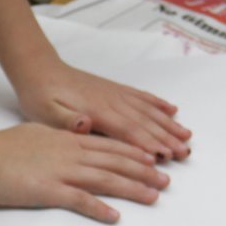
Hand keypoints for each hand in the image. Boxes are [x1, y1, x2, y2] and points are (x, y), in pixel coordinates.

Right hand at [0, 124, 170, 222]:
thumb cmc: (1, 147)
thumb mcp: (37, 132)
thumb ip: (59, 135)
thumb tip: (73, 135)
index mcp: (68, 139)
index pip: (109, 145)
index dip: (133, 152)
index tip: (152, 157)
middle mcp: (71, 153)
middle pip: (115, 161)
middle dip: (143, 170)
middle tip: (165, 179)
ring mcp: (62, 171)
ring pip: (106, 178)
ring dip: (133, 187)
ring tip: (154, 195)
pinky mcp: (50, 190)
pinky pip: (81, 200)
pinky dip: (100, 208)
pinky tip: (116, 216)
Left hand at [14, 61, 191, 162]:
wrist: (38, 69)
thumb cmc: (40, 95)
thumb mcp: (44, 113)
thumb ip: (66, 121)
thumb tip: (85, 123)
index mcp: (95, 111)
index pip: (127, 130)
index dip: (147, 144)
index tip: (165, 156)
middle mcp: (110, 101)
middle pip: (144, 122)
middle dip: (166, 138)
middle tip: (185, 153)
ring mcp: (114, 93)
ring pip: (147, 110)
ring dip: (168, 123)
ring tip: (186, 136)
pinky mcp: (114, 89)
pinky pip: (141, 97)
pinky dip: (158, 104)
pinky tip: (171, 110)